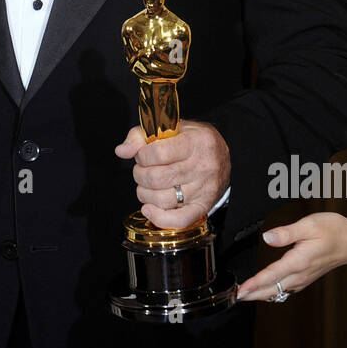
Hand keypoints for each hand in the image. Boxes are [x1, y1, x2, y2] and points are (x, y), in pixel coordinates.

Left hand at [114, 120, 229, 229]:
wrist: (224, 157)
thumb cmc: (194, 141)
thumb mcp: (171, 128)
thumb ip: (142, 135)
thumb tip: (122, 151)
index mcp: (196, 142)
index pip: (157, 153)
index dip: (141, 155)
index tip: (142, 155)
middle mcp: (202, 166)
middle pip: (157, 178)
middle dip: (140, 174)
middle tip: (142, 170)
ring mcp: (203, 189)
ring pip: (162, 199)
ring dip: (145, 193)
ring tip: (146, 185)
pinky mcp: (203, 206)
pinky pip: (179, 220)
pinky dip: (159, 217)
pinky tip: (149, 208)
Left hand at [234, 212, 346, 301]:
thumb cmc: (334, 231)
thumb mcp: (309, 225)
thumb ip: (286, 233)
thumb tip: (268, 238)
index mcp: (298, 261)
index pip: (271, 276)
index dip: (253, 284)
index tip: (240, 291)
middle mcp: (301, 273)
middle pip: (273, 289)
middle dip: (253, 294)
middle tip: (235, 297)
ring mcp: (305, 277)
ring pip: (279, 291)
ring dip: (262, 294)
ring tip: (246, 295)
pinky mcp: (307, 277)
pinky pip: (287, 289)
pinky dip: (274, 291)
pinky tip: (268, 290)